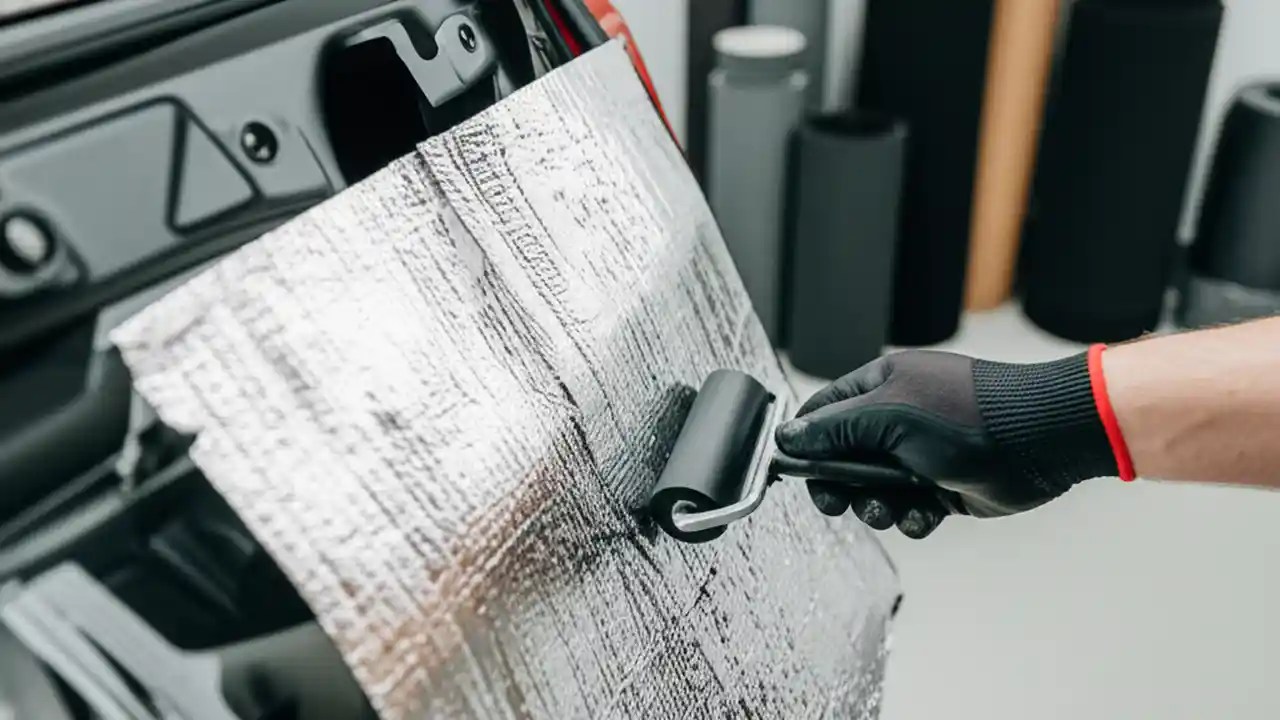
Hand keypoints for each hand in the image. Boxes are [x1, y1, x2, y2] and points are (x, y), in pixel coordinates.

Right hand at [775, 350, 1117, 537]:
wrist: (1038, 440)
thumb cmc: (965, 415)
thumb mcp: (888, 416)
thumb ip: (833, 429)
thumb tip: (787, 436)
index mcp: (881, 386)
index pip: (823, 413)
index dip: (804, 442)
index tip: (792, 471)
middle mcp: (897, 419)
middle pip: (843, 458)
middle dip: (840, 484)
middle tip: (835, 503)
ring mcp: (920, 454)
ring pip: (874, 490)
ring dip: (876, 506)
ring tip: (890, 509)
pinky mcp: (942, 487)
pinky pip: (909, 509)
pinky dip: (912, 518)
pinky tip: (925, 515)